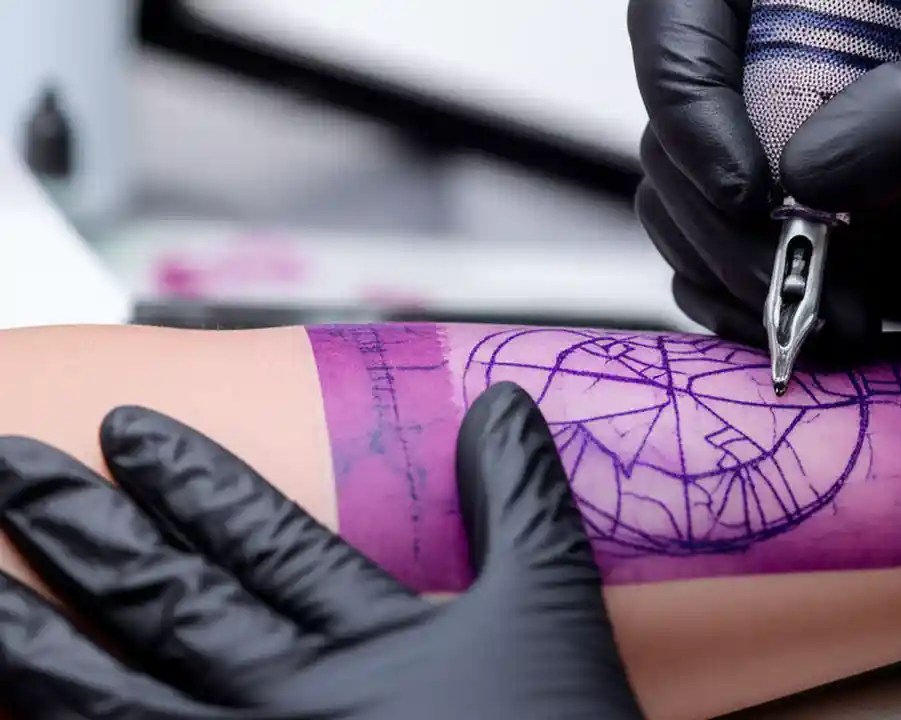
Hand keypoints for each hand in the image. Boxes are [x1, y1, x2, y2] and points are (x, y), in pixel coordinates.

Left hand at [0, 383, 642, 718]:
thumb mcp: (550, 608)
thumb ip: (520, 499)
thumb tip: (497, 402)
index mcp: (364, 642)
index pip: (256, 542)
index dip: (188, 479)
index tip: (123, 426)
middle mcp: (286, 706)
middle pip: (161, 604)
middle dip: (78, 529)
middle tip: (5, 466)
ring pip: (104, 701)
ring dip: (27, 638)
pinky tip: (23, 707)